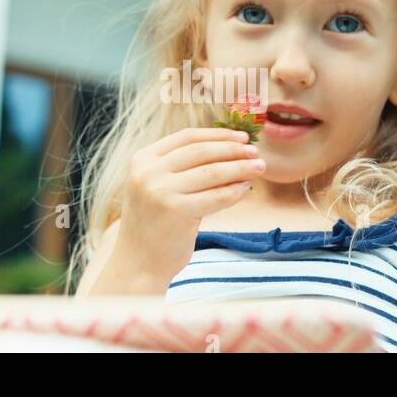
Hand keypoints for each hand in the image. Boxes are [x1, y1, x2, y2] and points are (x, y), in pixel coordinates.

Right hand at [113, 127, 265, 280]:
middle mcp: (148, 172)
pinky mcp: (175, 212)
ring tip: (259, 167)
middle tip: (255, 152)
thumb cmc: (154, 223)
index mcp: (143, 159)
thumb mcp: (157, 186)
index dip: (218, 134)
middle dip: (233, 149)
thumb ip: (182, 168)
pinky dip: (234, 190)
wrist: (137, 263)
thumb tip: (230, 149)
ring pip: (212, 172)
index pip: (187, 137)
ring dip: (240, 168)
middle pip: (202, 151)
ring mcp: (160, 191)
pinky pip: (216, 197)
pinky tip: (245, 188)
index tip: (241, 137)